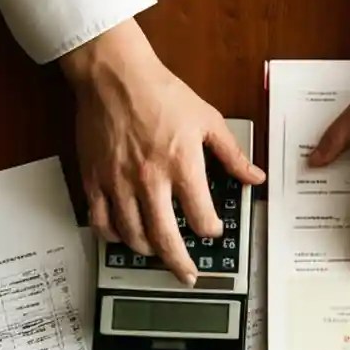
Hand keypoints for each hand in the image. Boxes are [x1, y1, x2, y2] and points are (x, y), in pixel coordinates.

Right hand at [60, 19, 265, 284]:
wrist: (114, 74)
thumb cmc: (160, 92)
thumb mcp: (207, 118)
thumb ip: (232, 154)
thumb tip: (255, 176)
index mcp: (181, 164)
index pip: (201, 216)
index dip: (211, 230)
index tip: (213, 230)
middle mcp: (149, 179)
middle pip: (165, 238)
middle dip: (180, 264)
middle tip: (188, 275)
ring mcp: (118, 182)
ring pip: (132, 235)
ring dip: (148, 250)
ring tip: (157, 251)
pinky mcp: (94, 179)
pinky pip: (100, 221)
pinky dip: (112, 236)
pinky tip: (122, 235)